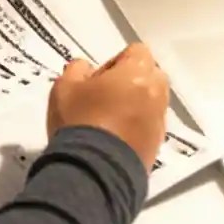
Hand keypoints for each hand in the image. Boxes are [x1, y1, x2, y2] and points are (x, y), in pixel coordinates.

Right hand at [47, 44, 169, 172]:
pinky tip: (114, 139)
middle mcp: (155, 94)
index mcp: (137, 73)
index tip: (98, 79)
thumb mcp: (64, 88)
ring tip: (109, 121)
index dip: (116, 61)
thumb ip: (76, 70)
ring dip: (136, 105)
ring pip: (152, 103)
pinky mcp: (157, 147)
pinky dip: (137, 128)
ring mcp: (158, 122)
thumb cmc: (79, 121)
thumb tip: (86, 68)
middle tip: (105, 96)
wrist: (94, 171)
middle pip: (151, 76)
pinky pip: (149, 128)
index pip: (137, 51)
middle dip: (132, 81)